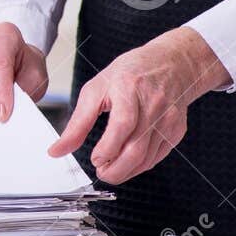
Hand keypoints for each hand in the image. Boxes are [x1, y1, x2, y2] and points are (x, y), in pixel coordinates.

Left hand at [48, 27, 230, 183]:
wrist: (170, 64)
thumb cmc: (130, 73)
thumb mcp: (96, 88)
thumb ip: (78, 122)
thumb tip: (58, 150)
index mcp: (129, 88)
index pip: (123, 125)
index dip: (108, 148)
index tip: (95, 159)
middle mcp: (153, 104)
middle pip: (136, 148)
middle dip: (115, 169)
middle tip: (100, 172)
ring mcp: (168, 119)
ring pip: (147, 158)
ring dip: (126, 171)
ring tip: (109, 170)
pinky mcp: (176, 130)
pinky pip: (157, 157)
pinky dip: (139, 166)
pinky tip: (126, 164)